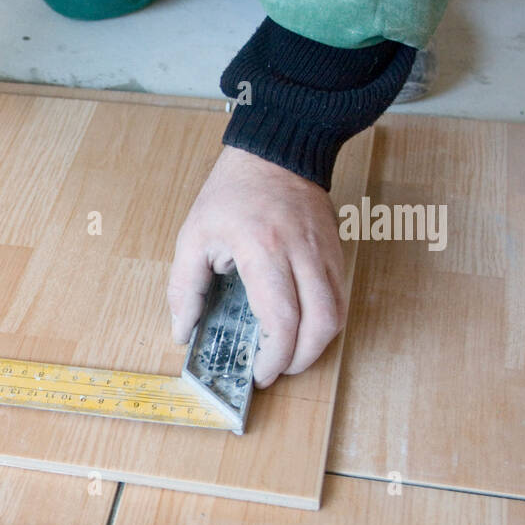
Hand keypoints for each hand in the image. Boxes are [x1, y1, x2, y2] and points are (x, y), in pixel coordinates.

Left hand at [167, 146, 346, 387]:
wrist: (276, 152)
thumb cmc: (232, 193)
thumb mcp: (193, 236)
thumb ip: (185, 287)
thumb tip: (183, 330)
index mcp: (264, 250)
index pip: (283, 319)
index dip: (275, 356)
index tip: (258, 372)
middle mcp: (303, 254)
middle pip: (322, 325)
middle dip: (301, 359)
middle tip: (274, 369)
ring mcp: (326, 253)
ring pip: (338, 314)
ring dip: (316, 345)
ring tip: (288, 354)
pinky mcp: (336, 252)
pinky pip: (340, 297)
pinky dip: (324, 321)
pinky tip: (301, 327)